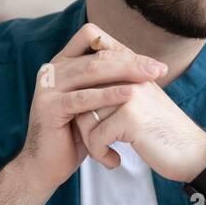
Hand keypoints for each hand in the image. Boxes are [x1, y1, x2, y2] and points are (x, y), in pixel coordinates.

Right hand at [14, 23, 167, 194]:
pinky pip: (84, 97)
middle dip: (132, 61)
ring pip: (91, 71)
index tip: (150, 61)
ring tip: (151, 77)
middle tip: (159, 69)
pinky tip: (130, 95)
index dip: (121, 45)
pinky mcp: (49, 106)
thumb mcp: (92, 103)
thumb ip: (107, 82)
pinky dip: (109, 94)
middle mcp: (52, 69)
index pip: (92, 37)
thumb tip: (143, 64)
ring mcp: (48, 86)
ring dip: (126, 72)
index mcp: (62, 63)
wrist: (46, 166)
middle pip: (97, 55)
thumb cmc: (74, 135)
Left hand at [73, 75, 205, 182]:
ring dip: (90, 143)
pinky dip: (100, 154)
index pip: (92, 72)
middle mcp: (131, 76)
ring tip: (105, 154)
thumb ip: (120, 88)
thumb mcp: (144, 101)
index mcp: (134, 70)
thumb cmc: (164, 132)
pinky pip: (95, 137)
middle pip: (82, 96)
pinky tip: (114, 161)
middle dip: (82, 124)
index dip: (82, 96)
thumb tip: (82, 88)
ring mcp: (130, 95)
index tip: (86, 119)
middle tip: (94, 143)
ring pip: (84, 118)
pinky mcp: (129, 118)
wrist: (193, 153)